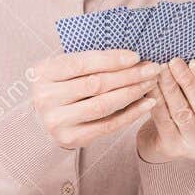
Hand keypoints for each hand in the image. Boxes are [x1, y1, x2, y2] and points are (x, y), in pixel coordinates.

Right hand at [29, 48, 163, 148]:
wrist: (47, 117)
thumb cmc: (63, 84)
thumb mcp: (66, 67)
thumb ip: (90, 60)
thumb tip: (132, 56)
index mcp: (43, 73)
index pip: (81, 63)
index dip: (111, 59)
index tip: (136, 57)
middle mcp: (46, 98)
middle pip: (95, 84)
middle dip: (128, 75)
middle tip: (152, 69)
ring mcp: (57, 120)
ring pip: (103, 105)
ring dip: (132, 93)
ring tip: (150, 83)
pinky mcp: (71, 138)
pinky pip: (107, 125)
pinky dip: (130, 113)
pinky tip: (147, 103)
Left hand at [136, 58, 194, 162]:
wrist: (178, 144)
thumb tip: (193, 61)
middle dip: (187, 80)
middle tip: (175, 62)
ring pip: (182, 112)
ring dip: (170, 88)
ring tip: (162, 70)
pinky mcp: (174, 147)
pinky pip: (164, 120)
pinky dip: (157, 100)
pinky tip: (152, 86)